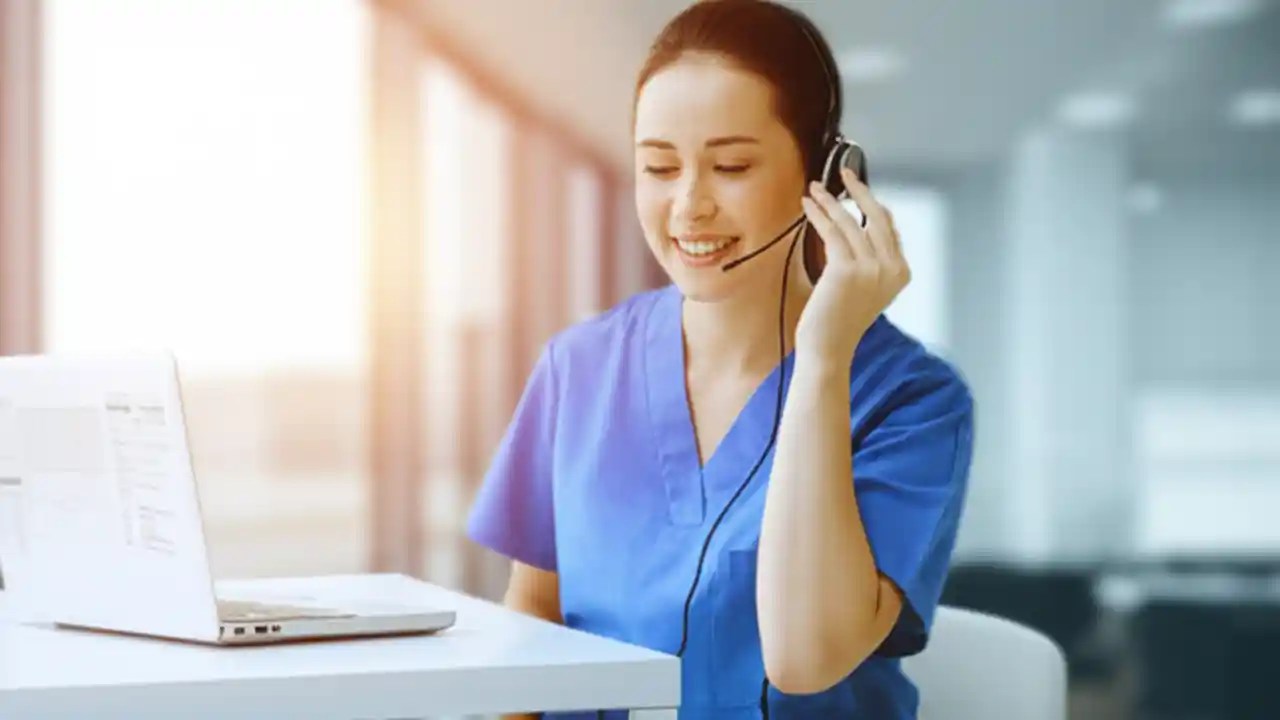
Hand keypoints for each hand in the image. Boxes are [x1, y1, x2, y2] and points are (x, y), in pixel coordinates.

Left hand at [795, 167, 910, 364]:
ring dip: (830, 200)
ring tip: (815, 188)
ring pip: (850, 221)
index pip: (888, 228)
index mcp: (900, 273)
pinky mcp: (846, 269)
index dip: (872, 205)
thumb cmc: (839, 323)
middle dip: (859, 190)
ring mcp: (871, 269)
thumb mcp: (865, 289)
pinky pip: (832, 231)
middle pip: (877, 216)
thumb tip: (853, 230)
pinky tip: (808, 204)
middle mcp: (891, 269)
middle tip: (844, 173)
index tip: (857, 189)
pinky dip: (819, 213)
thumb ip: (869, 262)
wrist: (828, 349)